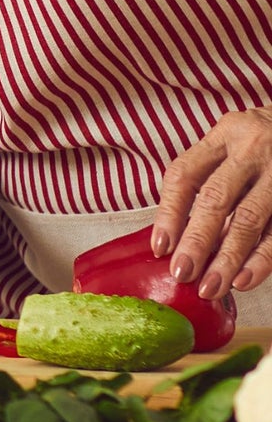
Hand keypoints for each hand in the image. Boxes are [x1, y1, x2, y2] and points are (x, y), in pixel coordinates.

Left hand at [153, 108, 271, 303]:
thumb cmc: (260, 143)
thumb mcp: (231, 143)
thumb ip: (208, 177)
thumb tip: (177, 236)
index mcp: (224, 135)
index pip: (185, 174)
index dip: (169, 213)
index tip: (159, 247)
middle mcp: (252, 151)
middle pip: (216, 199)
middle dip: (197, 241)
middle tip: (182, 274)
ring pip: (249, 219)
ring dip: (228, 258)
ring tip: (211, 287)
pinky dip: (261, 259)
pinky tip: (245, 279)